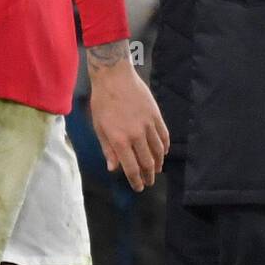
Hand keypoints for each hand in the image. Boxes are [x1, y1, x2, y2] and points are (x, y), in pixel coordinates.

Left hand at [87, 43, 169, 192]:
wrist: (114, 77)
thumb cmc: (102, 102)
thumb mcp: (99, 127)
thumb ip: (108, 149)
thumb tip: (113, 168)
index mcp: (119, 140)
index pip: (131, 167)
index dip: (135, 180)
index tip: (138, 187)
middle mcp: (135, 135)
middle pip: (147, 162)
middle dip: (148, 175)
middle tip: (148, 182)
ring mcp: (148, 125)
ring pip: (158, 151)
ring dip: (158, 163)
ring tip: (156, 170)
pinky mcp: (156, 116)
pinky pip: (164, 136)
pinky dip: (165, 147)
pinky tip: (163, 153)